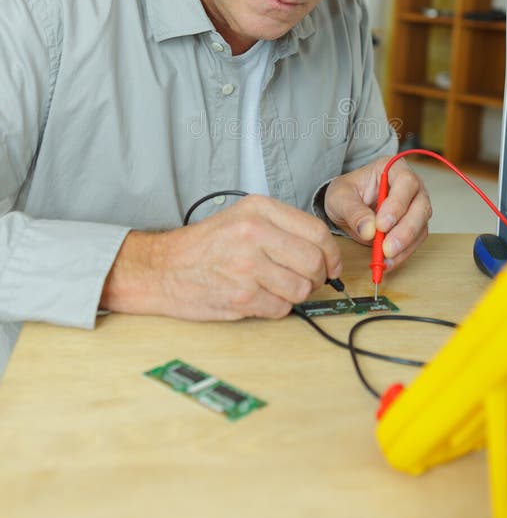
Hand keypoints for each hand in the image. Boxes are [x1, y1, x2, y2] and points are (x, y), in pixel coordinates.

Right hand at [101, 195, 341, 320]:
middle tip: (306, 280)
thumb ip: (282, 227)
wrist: (163, 268)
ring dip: (295, 294)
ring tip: (276, 288)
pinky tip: (259, 298)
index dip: (331, 254)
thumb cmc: (205, 245)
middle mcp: (254, 233)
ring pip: (301, 288)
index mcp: (259, 209)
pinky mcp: (241, 296)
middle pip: (314, 262)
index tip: (330, 265)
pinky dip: (276, 308)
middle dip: (317, 277)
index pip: (316, 232)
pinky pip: (281, 308)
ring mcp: (247, 266)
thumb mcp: (242, 217)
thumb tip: (325, 252)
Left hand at [323, 156, 430, 269]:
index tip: (382, 225)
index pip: (406, 182)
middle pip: (420, 206)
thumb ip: (354, 211)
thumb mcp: (340, 197)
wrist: (347, 206)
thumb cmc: (346, 193)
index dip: (397, 204)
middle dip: (405, 230)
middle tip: (387, 248)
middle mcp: (411, 186)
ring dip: (405, 245)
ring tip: (385, 259)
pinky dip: (403, 254)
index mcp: (393, 168)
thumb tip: (369, 230)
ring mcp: (416, 206)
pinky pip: (415, 241)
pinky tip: (388, 262)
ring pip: (421, 226)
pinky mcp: (414, 226)